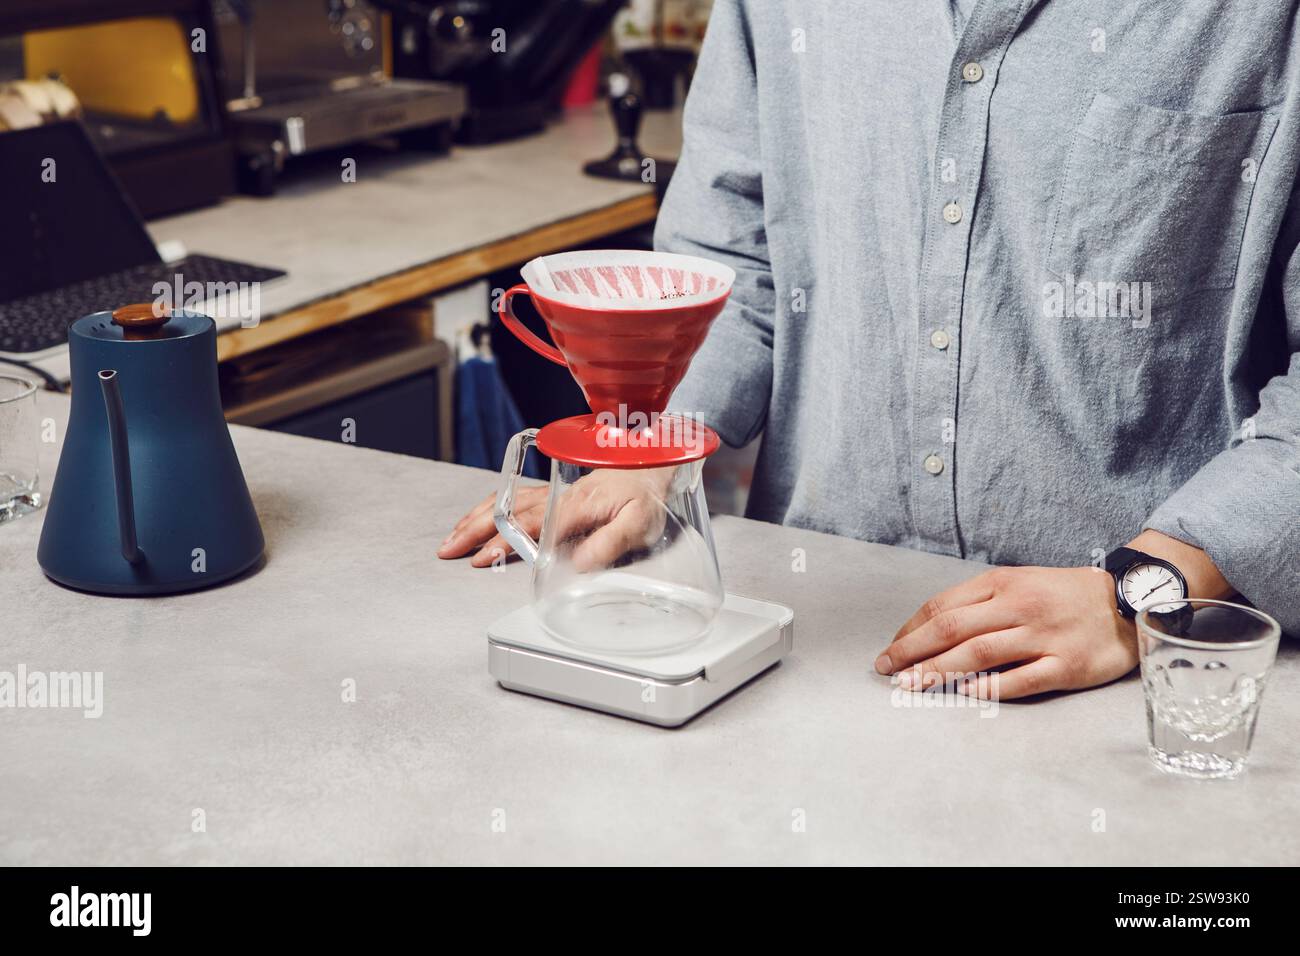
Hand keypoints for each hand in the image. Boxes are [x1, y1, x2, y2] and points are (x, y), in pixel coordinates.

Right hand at [437, 468, 672, 569]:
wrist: (655, 461)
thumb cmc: (648, 495)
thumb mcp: (640, 523)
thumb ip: (609, 543)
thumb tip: (579, 564)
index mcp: (578, 504)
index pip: (532, 526)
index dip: (506, 543)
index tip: (482, 557)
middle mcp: (561, 495)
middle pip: (509, 511)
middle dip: (475, 530)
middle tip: (448, 548)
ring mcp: (557, 491)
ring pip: (509, 502)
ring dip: (478, 517)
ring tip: (454, 535)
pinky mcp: (558, 490)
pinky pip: (518, 496)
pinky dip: (494, 505)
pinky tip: (482, 515)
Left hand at [875, 566, 1136, 699]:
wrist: (1129, 599)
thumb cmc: (1064, 594)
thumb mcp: (1019, 582)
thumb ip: (980, 601)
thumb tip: (932, 629)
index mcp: (1003, 583)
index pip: (944, 606)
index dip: (911, 630)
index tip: (891, 650)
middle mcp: (1019, 607)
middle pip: (953, 630)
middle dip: (913, 651)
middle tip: (886, 671)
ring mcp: (1044, 636)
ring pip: (980, 654)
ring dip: (939, 671)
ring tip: (911, 685)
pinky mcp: (1067, 665)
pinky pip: (1023, 678)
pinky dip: (991, 687)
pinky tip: (965, 693)